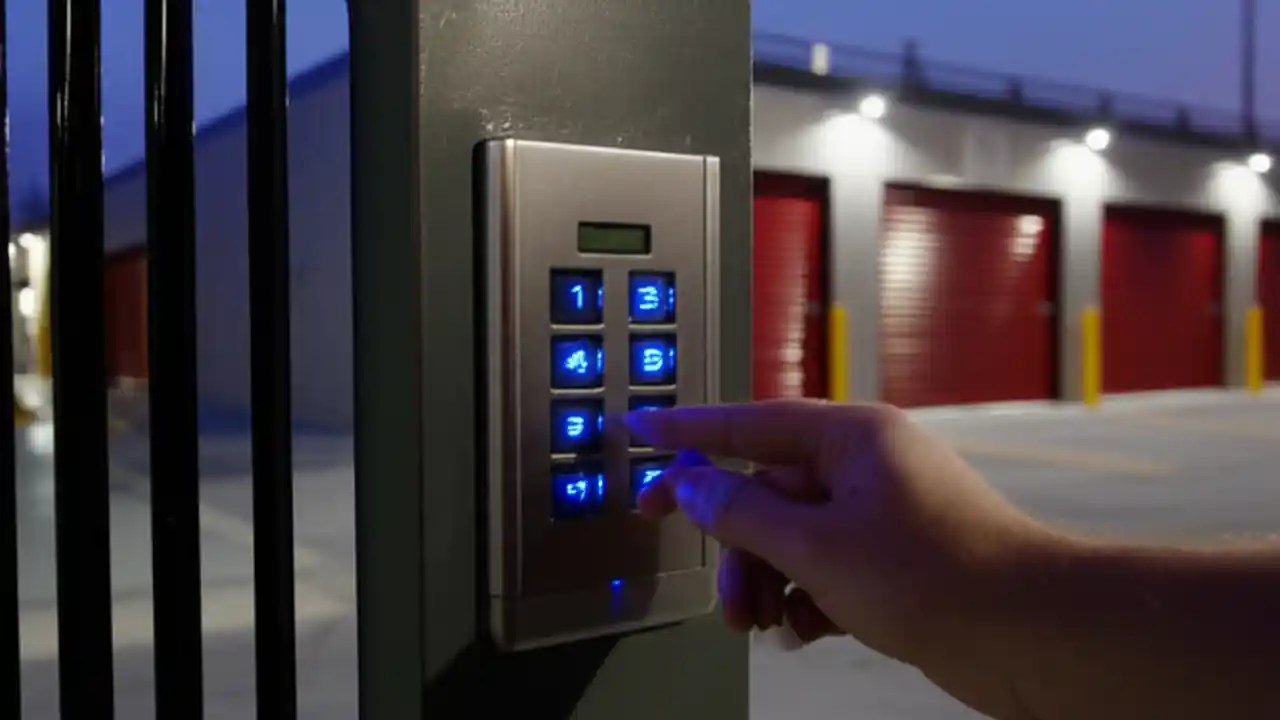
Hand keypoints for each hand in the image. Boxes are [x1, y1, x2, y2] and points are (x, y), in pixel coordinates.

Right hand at [628, 400, 1060, 674]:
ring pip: (794, 537)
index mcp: (851, 437)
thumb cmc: (941, 576)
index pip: (749, 422)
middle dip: (739, 549)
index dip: (688, 431)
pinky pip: (827, 567)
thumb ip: (743, 513)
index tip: (642, 431)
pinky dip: (807, 597)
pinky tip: (805, 628)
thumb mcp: (816, 545)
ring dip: (769, 581)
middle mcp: (867, 466)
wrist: (1031, 635)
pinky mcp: (896, 558)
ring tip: (764, 624)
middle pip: (768, 493)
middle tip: (723, 596)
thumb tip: (694, 485)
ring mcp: (883, 513)